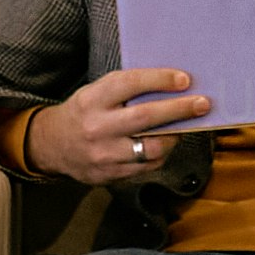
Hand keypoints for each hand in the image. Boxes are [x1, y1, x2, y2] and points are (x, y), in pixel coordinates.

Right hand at [22, 66, 215, 185]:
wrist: (52, 146)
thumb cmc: (83, 112)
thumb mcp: (95, 93)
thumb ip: (126, 90)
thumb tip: (171, 85)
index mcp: (92, 100)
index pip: (130, 84)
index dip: (160, 80)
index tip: (185, 79)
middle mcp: (97, 127)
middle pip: (146, 118)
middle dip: (180, 109)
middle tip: (203, 104)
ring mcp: (103, 155)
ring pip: (151, 148)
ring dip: (175, 137)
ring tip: (185, 127)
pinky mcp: (110, 174)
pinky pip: (146, 167)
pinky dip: (161, 154)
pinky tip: (166, 144)